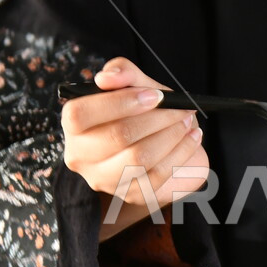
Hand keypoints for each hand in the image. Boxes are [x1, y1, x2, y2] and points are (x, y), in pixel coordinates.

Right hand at [61, 57, 208, 235]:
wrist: (166, 144)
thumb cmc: (144, 111)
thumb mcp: (135, 84)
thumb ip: (122, 72)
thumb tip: (106, 78)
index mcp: (74, 125)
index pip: (79, 114)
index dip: (118, 102)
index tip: (154, 96)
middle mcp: (81, 156)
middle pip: (117, 137)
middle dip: (157, 118)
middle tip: (182, 108)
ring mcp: (104, 179)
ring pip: (139, 158)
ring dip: (172, 135)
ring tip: (188, 120)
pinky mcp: (131, 194)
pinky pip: (158, 175)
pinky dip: (181, 152)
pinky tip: (192, 138)